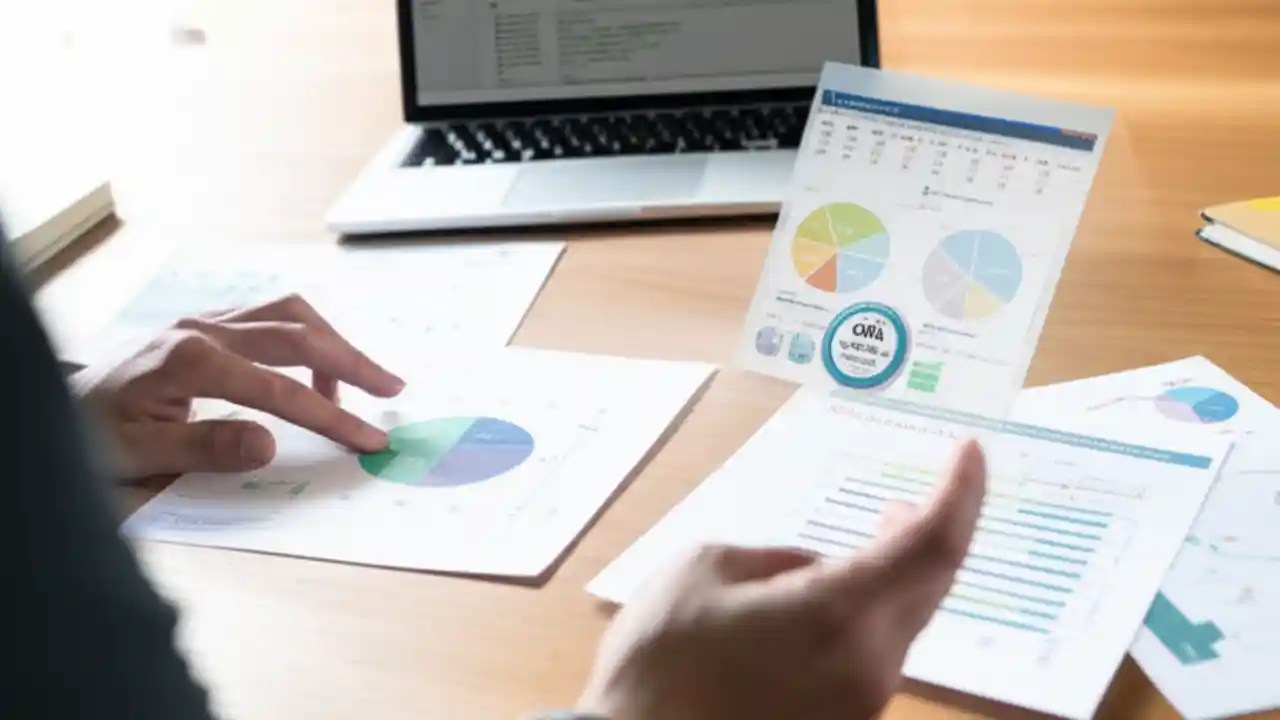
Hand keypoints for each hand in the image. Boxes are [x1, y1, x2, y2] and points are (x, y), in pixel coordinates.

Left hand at [77, 294, 404, 478]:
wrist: (59, 408)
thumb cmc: (94, 437)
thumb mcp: (141, 455)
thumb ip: (205, 447)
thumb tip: (269, 444)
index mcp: (189, 360)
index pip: (281, 389)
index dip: (332, 416)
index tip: (370, 440)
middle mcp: (201, 328)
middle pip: (297, 332)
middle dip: (352, 362)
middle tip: (393, 390)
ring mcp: (203, 319)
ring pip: (288, 312)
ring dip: (333, 341)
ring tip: (363, 378)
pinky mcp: (204, 322)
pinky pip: (269, 314)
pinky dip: (305, 333)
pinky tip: (313, 367)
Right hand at [579, 440, 986, 719]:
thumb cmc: (659, 662)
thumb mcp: (703, 571)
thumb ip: (774, 560)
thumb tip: (809, 572)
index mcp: (836, 613)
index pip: (932, 544)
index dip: (961, 491)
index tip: (971, 451)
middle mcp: (867, 665)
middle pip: (928, 586)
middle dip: (930, 533)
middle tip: (906, 502)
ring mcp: (858, 705)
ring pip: (900, 625)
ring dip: (894, 580)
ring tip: (864, 548)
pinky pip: (871, 658)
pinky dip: (867, 619)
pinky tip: (827, 608)